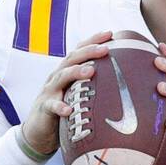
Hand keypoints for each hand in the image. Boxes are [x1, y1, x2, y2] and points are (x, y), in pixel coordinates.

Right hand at [20, 31, 111, 155]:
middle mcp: (58, 76)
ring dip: (76, 72)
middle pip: (72, 59)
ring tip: (91, 71)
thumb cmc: (65, 111)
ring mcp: (50, 91)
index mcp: (67, 71)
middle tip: (105, 49)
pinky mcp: (44, 108)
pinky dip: (60, 107)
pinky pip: (52, 106)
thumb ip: (94, 86)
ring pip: (62, 77)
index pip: (80, 51)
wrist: (38, 131)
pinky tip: (68, 109)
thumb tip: (127, 83)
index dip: (93, 40)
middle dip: (88, 51)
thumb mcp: (79, 94)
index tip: (110, 33)